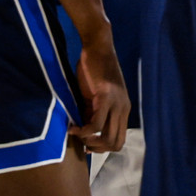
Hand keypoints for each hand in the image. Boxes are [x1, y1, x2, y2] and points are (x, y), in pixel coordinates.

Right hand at [71, 34, 128, 153]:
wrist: (97, 46)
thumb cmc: (93, 69)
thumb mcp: (94, 96)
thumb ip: (92, 113)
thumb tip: (84, 133)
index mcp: (123, 109)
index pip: (119, 141)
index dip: (102, 148)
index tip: (86, 144)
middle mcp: (124, 109)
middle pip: (116, 144)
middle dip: (96, 149)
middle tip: (81, 140)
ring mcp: (117, 104)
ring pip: (108, 138)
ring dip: (89, 141)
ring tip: (76, 133)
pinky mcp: (106, 97)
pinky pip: (96, 124)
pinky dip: (83, 131)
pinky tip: (72, 127)